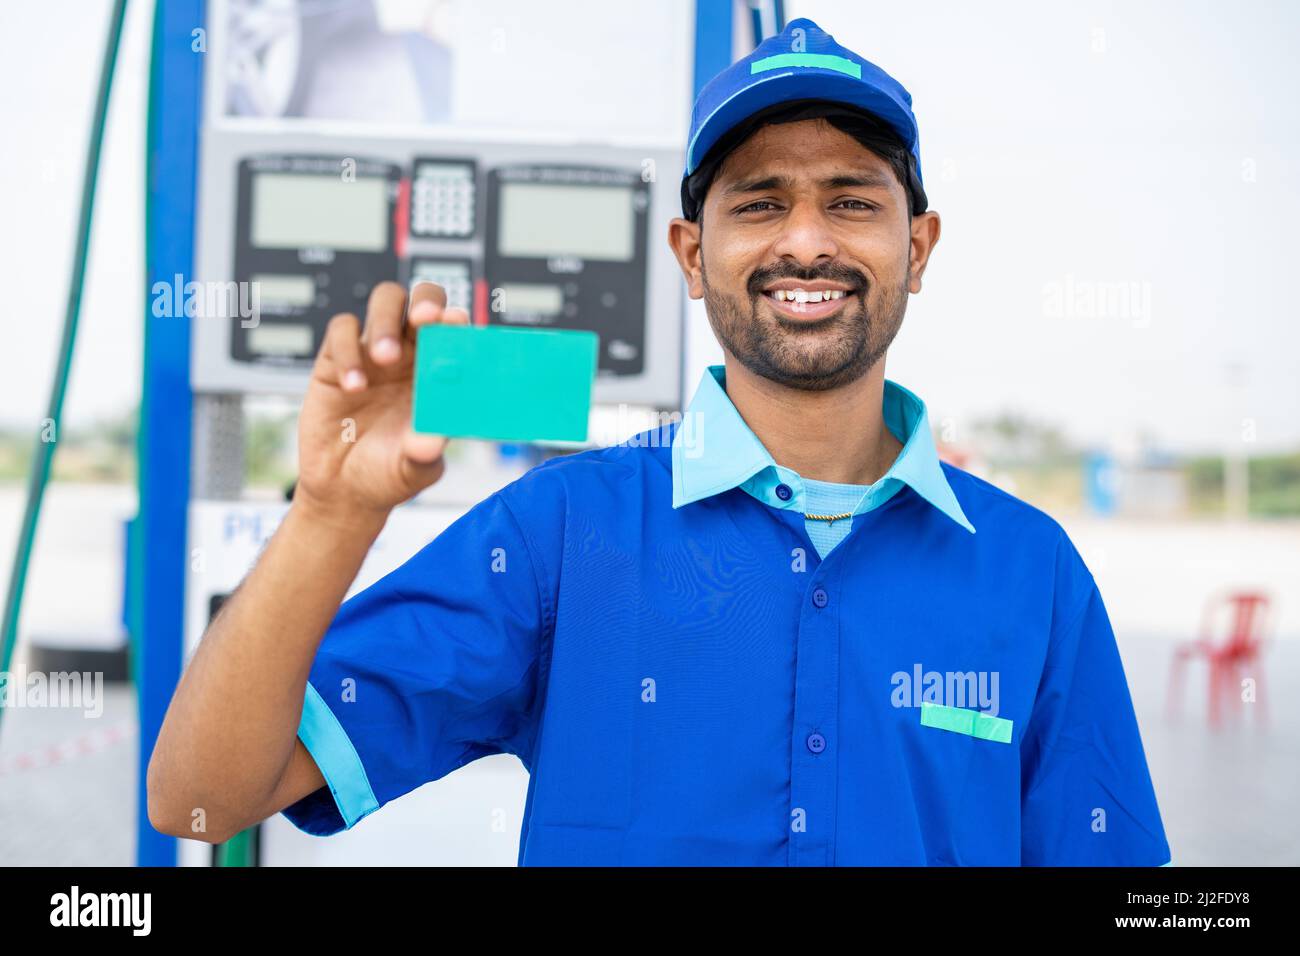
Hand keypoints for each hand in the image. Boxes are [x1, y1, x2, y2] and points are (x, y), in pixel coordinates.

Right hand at [293, 280, 466, 524]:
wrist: (343, 489)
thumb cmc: (389, 473)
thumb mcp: (414, 469)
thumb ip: (424, 452)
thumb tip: (432, 440)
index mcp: (440, 374)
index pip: (455, 334)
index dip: (458, 322)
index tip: (457, 324)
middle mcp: (412, 356)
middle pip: (423, 301)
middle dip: (426, 302)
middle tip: (423, 320)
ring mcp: (375, 352)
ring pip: (385, 303)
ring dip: (387, 322)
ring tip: (385, 358)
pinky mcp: (337, 358)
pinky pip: (341, 331)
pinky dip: (348, 351)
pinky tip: (352, 386)